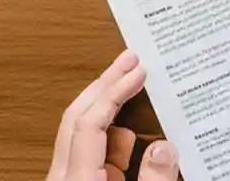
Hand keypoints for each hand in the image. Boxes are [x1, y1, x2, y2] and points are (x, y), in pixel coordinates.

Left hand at [46, 50, 178, 180]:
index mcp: (78, 180)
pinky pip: (88, 152)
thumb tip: (164, 148)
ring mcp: (66, 179)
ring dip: (110, 114)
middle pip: (78, 116)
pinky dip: (110, 140)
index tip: (138, 71)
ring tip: (138, 89)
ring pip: (81, 132)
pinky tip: (132, 139)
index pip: (90, 123)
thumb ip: (153, 180)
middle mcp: (64, 176)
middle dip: (106, 84)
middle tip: (129, 60)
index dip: (115, 92)